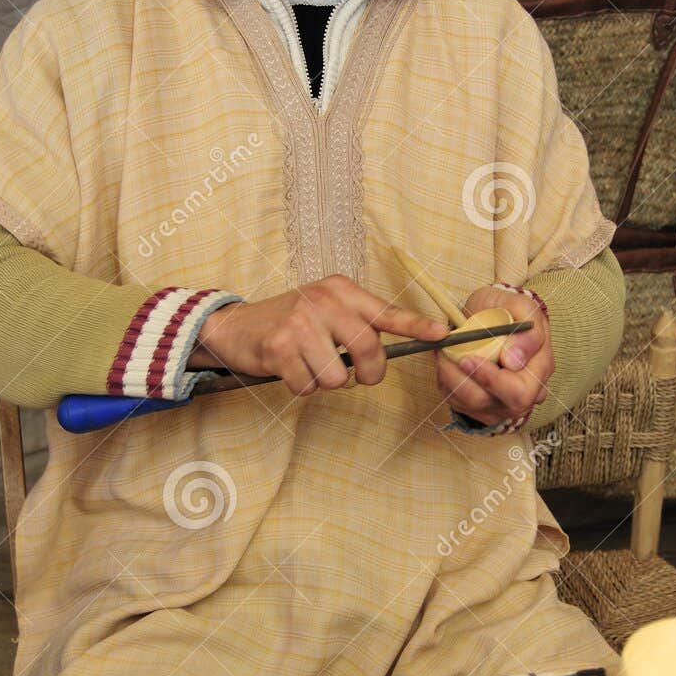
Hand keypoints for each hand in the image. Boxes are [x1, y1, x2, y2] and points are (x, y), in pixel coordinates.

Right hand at [187, 275, 448, 395]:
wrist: (235, 326)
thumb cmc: (287, 322)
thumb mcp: (324, 309)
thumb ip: (354, 322)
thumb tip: (385, 354)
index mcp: (339, 289)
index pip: (385, 311)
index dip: (415, 325)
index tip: (441, 334)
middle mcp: (321, 300)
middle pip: (367, 351)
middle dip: (367, 375)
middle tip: (356, 377)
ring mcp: (299, 322)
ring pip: (337, 377)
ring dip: (325, 381)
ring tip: (308, 364)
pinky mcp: (279, 346)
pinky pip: (309, 386)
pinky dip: (301, 386)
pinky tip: (288, 369)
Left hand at [436, 285, 553, 427]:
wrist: (491, 314)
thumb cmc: (506, 308)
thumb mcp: (519, 305)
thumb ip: (526, 332)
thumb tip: (513, 361)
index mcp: (541, 368)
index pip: (520, 392)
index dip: (493, 380)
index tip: (469, 357)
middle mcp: (527, 393)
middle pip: (497, 407)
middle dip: (471, 381)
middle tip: (456, 356)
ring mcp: (504, 404)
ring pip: (474, 406)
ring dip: (453, 378)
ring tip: (445, 352)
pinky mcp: (481, 408)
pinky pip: (459, 403)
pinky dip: (448, 382)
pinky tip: (449, 362)